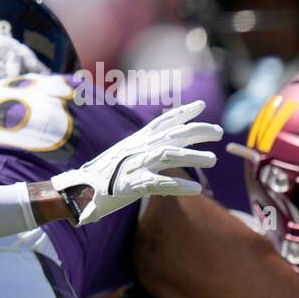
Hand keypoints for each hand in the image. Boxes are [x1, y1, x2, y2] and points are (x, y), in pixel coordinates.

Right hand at [50, 100, 221, 224]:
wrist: (79, 191)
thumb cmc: (108, 174)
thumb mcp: (130, 153)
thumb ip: (152, 146)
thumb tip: (175, 141)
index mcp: (139, 140)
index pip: (163, 121)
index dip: (183, 112)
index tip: (202, 105)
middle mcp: (139, 149)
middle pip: (172, 135)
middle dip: (197, 131)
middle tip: (219, 132)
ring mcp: (135, 165)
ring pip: (168, 156)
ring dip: (192, 156)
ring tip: (214, 159)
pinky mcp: (131, 185)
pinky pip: (159, 183)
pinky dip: (179, 185)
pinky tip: (197, 190)